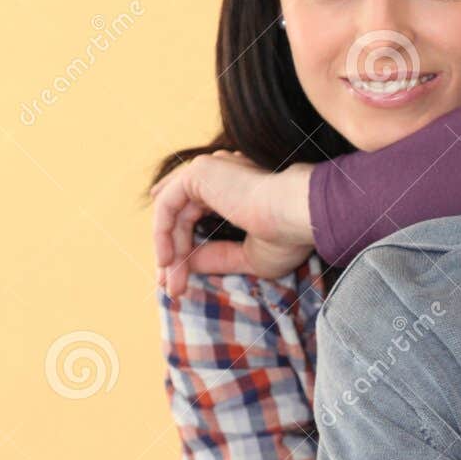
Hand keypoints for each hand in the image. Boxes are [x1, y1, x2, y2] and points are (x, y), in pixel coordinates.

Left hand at [152, 151, 313, 296]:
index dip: (186, 252)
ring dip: (168, 251)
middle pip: (182, 218)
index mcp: (236, 190)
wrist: (297, 216)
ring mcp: (210, 171)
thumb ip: (214, 257)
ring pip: (173, 215)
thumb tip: (180, 265)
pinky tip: (167, 260)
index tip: (178, 282)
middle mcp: (221, 176)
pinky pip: (168, 205)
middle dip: (173, 255)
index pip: (198, 218)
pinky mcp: (199, 172)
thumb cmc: (287, 238)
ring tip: (169, 282)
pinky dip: (163, 233)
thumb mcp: (247, 257)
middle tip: (169, 288)